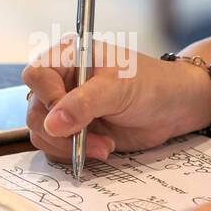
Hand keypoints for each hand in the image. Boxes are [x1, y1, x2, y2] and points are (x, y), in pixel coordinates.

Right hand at [21, 37, 210, 162]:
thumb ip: (84, 104)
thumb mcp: (119, 89)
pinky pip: (57, 147)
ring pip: (42, 132)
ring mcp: (66, 108)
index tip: (67, 114)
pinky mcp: (75, 131)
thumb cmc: (152, 84)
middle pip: (35, 109)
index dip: (46, 97)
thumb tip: (51, 123)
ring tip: (104, 145)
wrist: (175, 107)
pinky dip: (74, 154)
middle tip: (88, 138)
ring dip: (69, 146)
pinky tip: (102, 148)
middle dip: (61, 131)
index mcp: (69, 57)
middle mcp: (62, 81)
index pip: (36, 75)